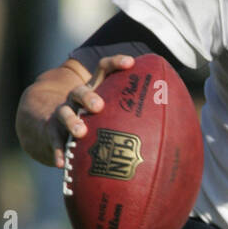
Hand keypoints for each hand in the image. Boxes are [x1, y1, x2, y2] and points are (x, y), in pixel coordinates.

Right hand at [16, 54, 134, 167]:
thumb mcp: (110, 114)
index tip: (131, 63)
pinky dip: (57, 152)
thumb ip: (136, 118)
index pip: (104, 69)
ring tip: (80, 132)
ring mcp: (61, 115)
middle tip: (99, 106)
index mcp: (95, 90)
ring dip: (72, 122)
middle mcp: (76, 99)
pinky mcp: (50, 133)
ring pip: (64, 113)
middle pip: (80, 91)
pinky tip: (62, 164)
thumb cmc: (92, 122)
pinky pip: (53, 142)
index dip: (116, 63)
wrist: (47, 126)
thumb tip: (180, 132)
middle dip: (90, 96)